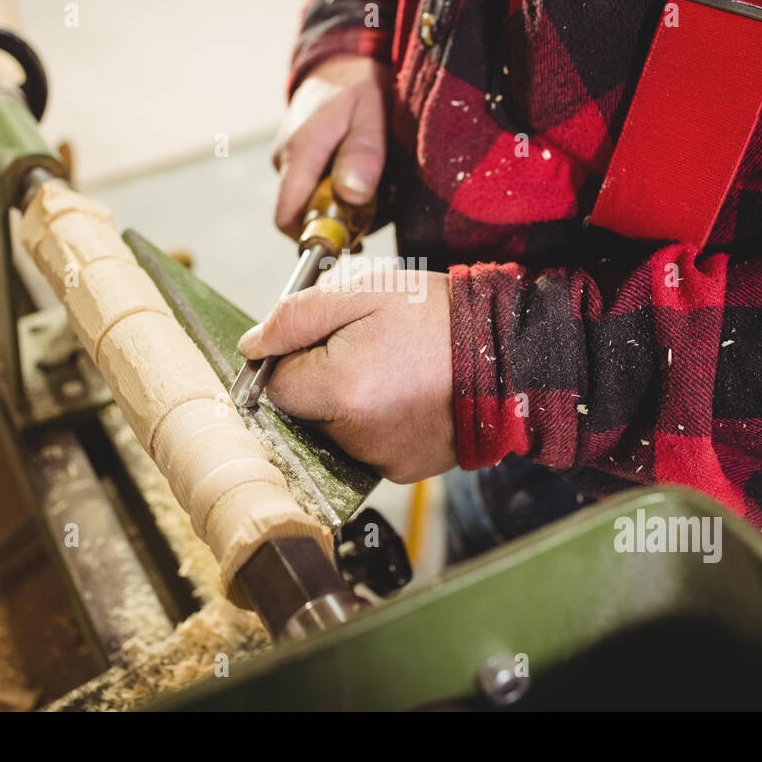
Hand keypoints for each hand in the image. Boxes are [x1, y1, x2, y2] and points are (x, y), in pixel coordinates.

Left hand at [237, 269, 456, 482]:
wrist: (510, 354)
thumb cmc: (438, 317)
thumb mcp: (363, 291)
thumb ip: (296, 317)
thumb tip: (252, 346)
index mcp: (340, 389)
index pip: (275, 386)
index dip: (292, 358)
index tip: (323, 339)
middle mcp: (355, 436)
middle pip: (303, 413)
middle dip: (320, 380)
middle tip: (365, 349)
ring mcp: (381, 459)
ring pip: (333, 432)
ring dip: (348, 404)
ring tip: (390, 371)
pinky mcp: (403, 470)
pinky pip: (365, 448)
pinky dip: (375, 424)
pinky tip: (404, 395)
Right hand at [272, 55, 391, 237]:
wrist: (343, 61)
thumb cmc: (361, 85)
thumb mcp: (373, 115)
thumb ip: (363, 155)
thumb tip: (350, 196)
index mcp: (301, 151)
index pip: (287, 217)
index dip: (313, 237)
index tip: (351, 240)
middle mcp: (286, 159)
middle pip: (303, 216)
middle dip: (341, 223)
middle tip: (379, 206)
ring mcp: (289, 160)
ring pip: (313, 205)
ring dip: (345, 208)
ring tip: (376, 185)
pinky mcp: (299, 161)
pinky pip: (316, 191)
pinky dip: (341, 194)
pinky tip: (363, 180)